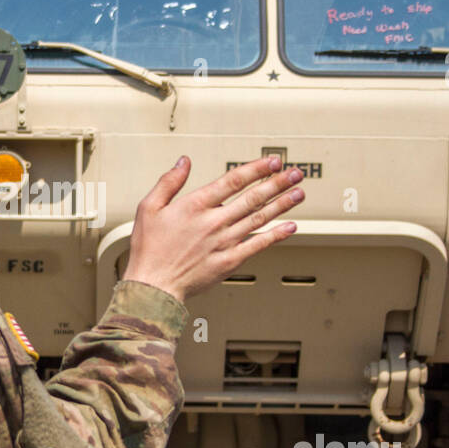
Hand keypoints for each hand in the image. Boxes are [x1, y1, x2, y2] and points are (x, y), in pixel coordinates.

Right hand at [121, 155, 303, 304]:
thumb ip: (169, 182)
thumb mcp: (148, 208)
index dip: (256, 168)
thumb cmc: (149, 249)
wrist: (153, 286)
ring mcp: (224, 242)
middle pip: (253, 197)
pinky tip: (290, 227)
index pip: (233, 180)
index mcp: (195, 206)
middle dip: (277, 182)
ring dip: (282, 204)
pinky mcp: (229, 261)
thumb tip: (183, 162)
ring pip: (259, 218)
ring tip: (299, 192)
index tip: (272, 161)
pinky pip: (258, 245)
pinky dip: (276, 235)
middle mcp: (214, 222)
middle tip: (295, 172)